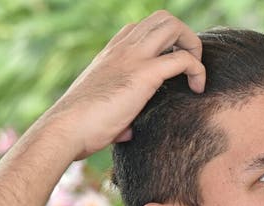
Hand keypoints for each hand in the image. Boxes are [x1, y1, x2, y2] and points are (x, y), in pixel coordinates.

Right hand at [41, 11, 204, 159]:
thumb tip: (128, 131)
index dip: (164, 43)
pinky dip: (198, 70)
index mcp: (112, 54)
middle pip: (162, 18)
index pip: (142, 29)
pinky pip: (182, 59)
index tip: (173, 70)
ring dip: (192, 46)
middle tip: (188, 69)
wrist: (65, 129)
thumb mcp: (103, 113)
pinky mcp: (144, 75)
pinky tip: (197, 89)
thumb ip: (120, 116)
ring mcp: (133, 58)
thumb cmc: (81, 128)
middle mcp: (123, 48)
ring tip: (195, 76)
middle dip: (184, 38)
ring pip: (173, 26)